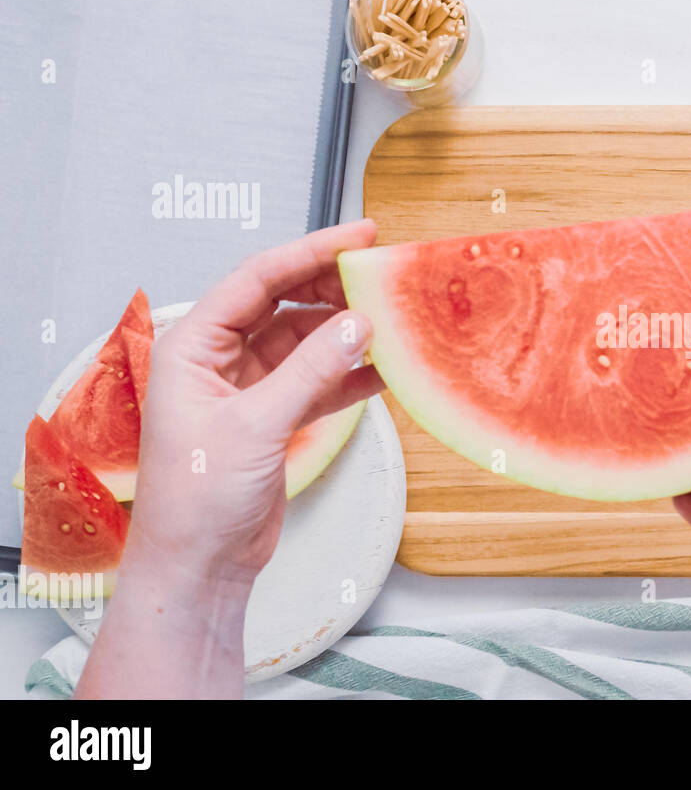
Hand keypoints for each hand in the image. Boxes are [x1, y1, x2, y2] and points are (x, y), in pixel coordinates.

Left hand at [77, 220, 384, 697]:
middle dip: (332, 287)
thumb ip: (311, 372)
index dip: (310, 252)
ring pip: (306, 341)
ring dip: (345, 333)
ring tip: (389, 320)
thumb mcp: (256, 426)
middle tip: (380, 273)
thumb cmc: (196, 501)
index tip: (357, 236)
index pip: (257, 279)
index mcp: (193, 346)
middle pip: (284, 302)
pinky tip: (382, 368)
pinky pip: (318, 379)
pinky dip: (349, 373)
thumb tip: (356, 326)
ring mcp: (248, 388)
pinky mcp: (273, 417)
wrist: (200, 564)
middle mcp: (219, 359)